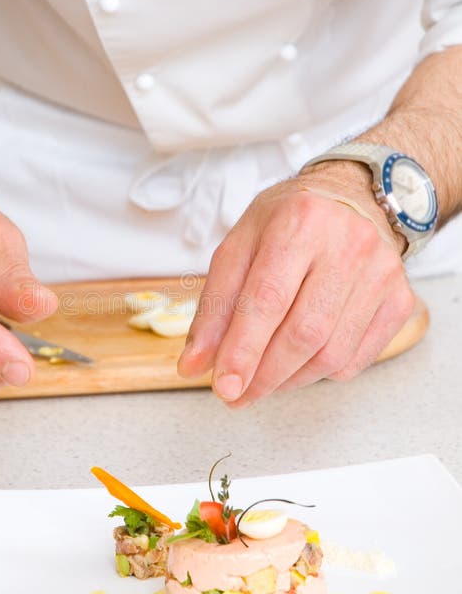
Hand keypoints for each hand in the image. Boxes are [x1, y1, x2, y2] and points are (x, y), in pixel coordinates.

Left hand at [177, 162, 414, 406]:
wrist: (351, 198)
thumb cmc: (288, 223)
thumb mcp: (240, 247)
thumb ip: (214, 305)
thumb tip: (194, 365)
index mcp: (300, 222)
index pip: (268, 299)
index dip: (243, 350)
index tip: (223, 387)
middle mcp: (348, 244)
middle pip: (304, 333)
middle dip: (264, 375)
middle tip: (235, 394)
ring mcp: (382, 273)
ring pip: (332, 354)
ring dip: (289, 380)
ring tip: (261, 381)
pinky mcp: (399, 299)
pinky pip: (357, 359)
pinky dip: (320, 373)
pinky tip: (298, 363)